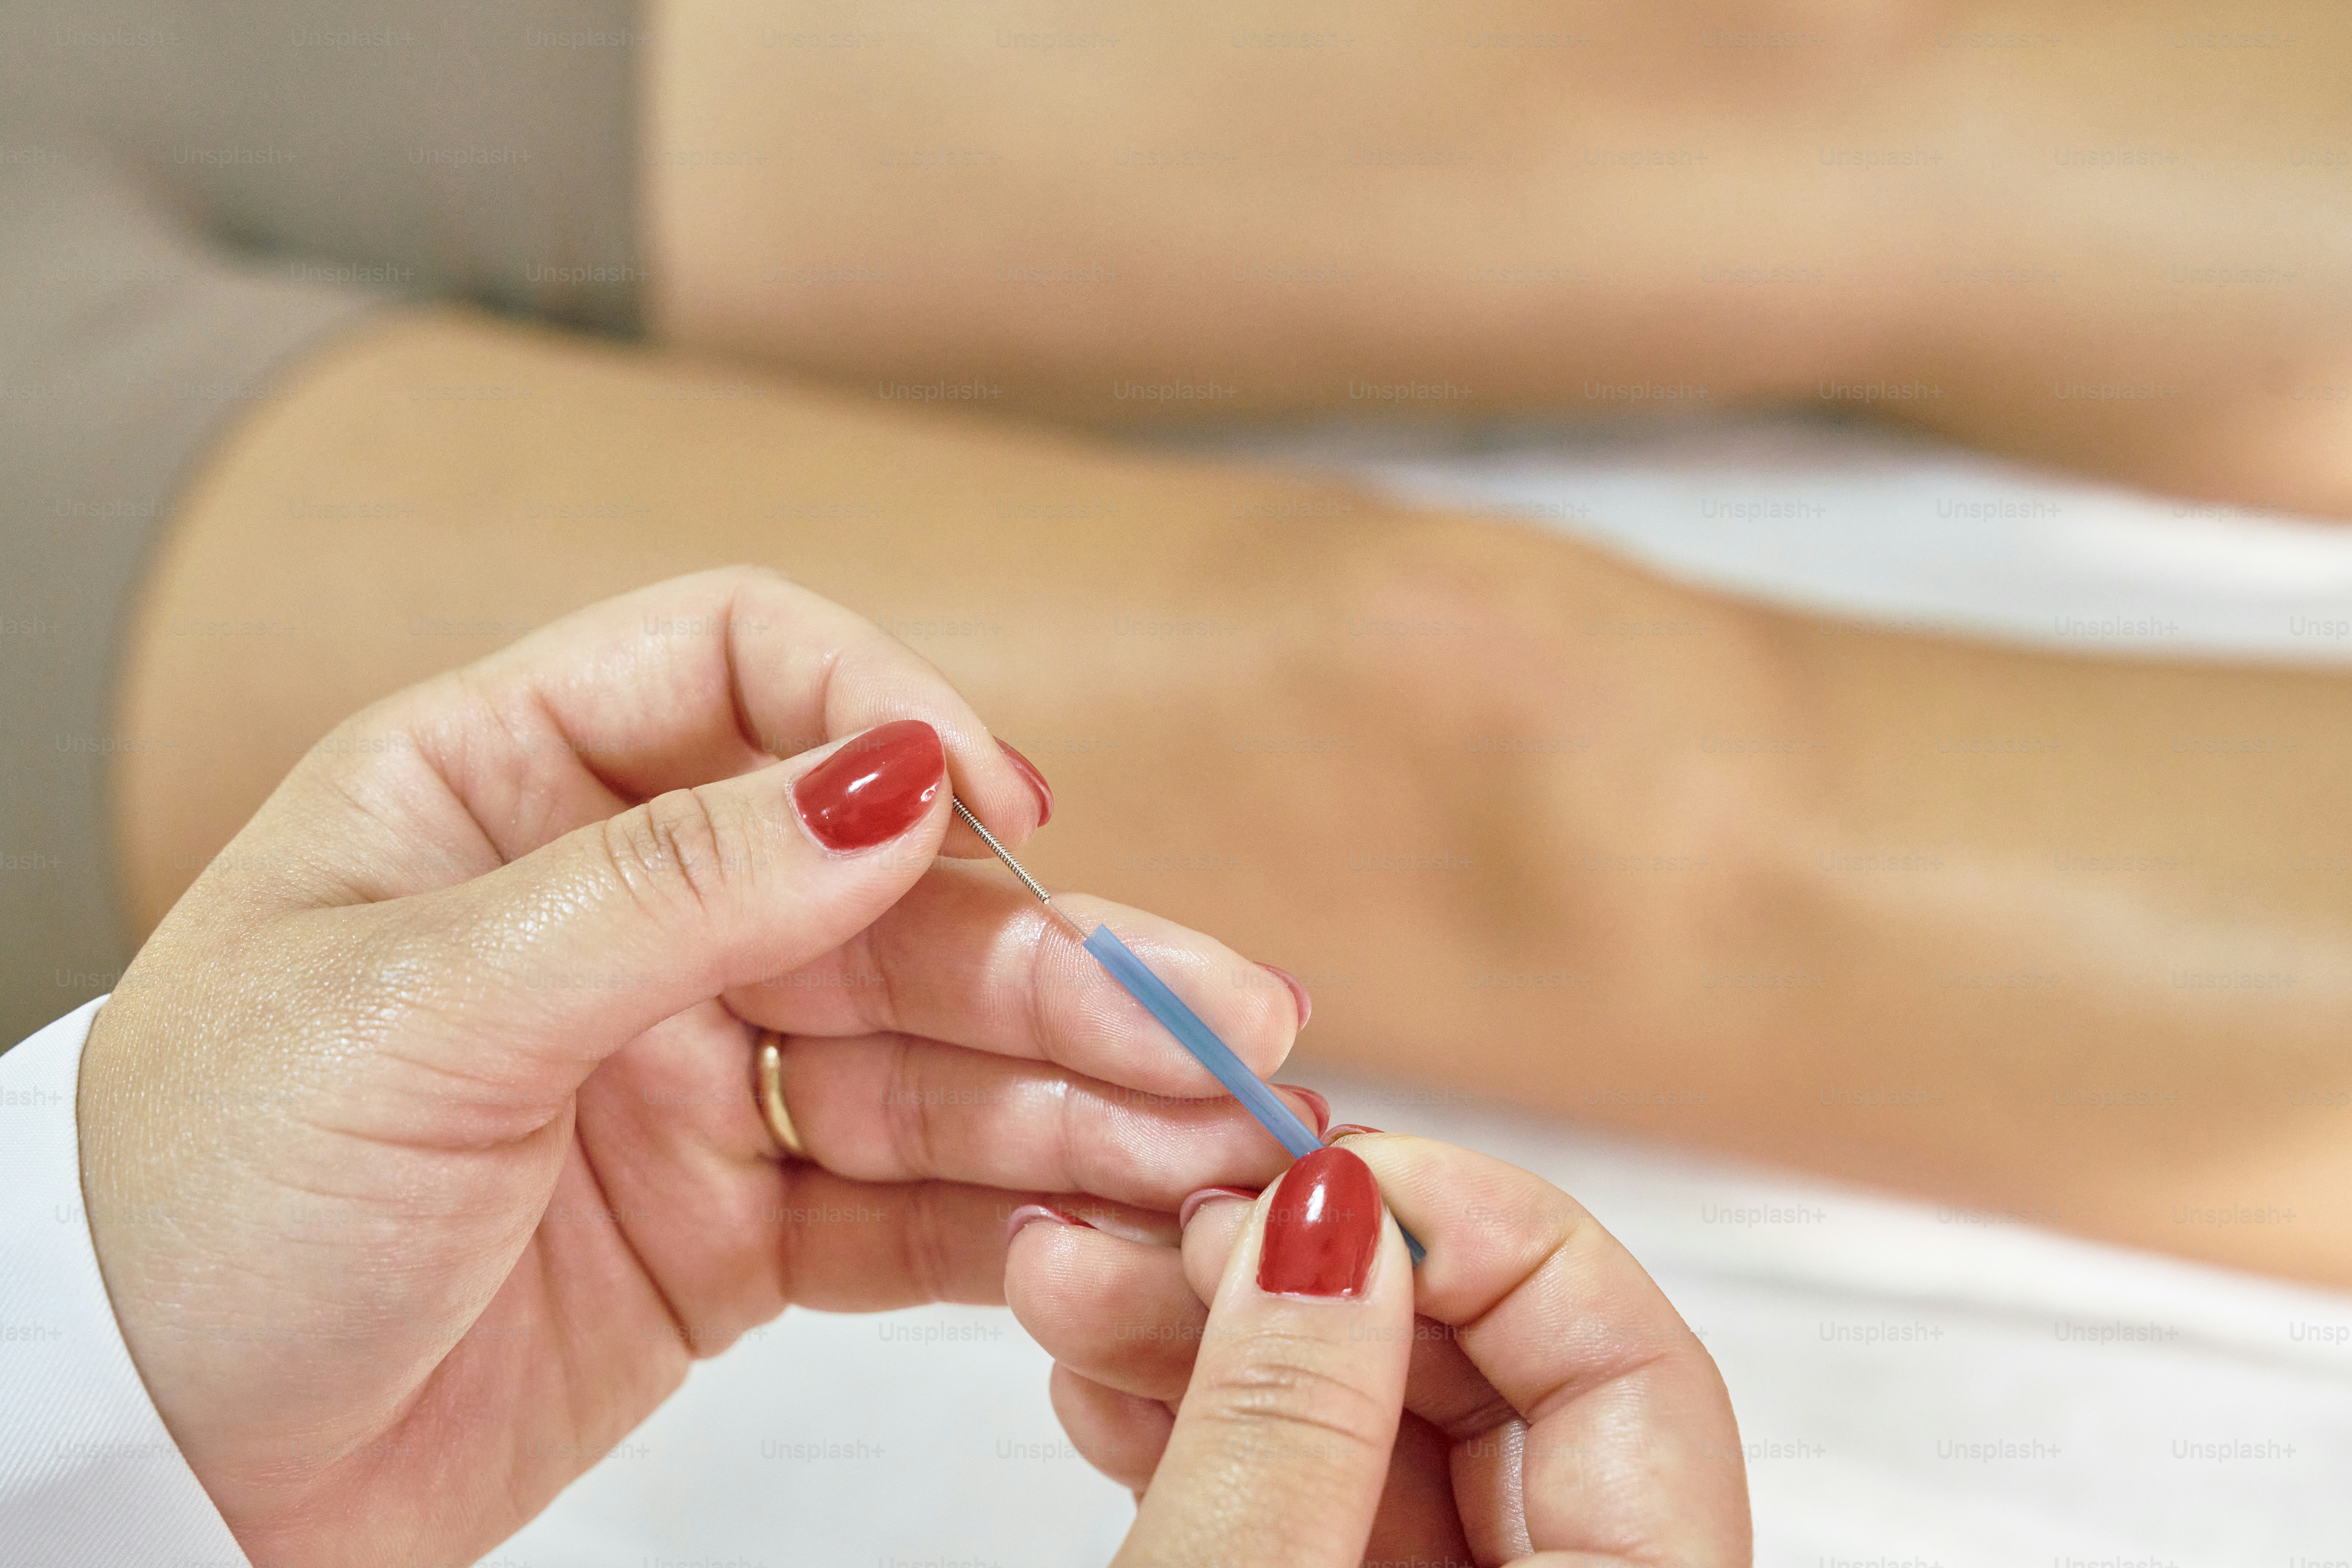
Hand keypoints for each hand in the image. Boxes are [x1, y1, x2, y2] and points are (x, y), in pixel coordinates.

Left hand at [78, 568, 1316, 1565]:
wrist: (141, 1463)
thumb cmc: (197, 1201)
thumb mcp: (420, 1007)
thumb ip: (672, 887)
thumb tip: (892, 773)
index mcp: (507, 792)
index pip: (743, 674)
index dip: (887, 714)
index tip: (1001, 803)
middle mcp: (618, 918)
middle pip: (883, 899)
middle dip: (1054, 961)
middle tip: (1212, 1019)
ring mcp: (685, 1075)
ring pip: (923, 1060)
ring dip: (1073, 1095)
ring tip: (1217, 1133)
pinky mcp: (726, 1226)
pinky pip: (896, 1205)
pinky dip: (1007, 1217)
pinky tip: (1114, 1222)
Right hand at [1008, 1132, 1750, 1564]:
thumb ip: (1285, 1433)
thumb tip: (1323, 1221)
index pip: (1628, 1363)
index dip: (1480, 1230)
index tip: (1327, 1166)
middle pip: (1494, 1381)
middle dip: (1312, 1270)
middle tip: (1175, 1210)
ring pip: (1379, 1430)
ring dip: (1222, 1336)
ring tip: (1073, 1272)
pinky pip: (1313, 1496)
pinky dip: (1210, 1429)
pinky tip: (1107, 1371)